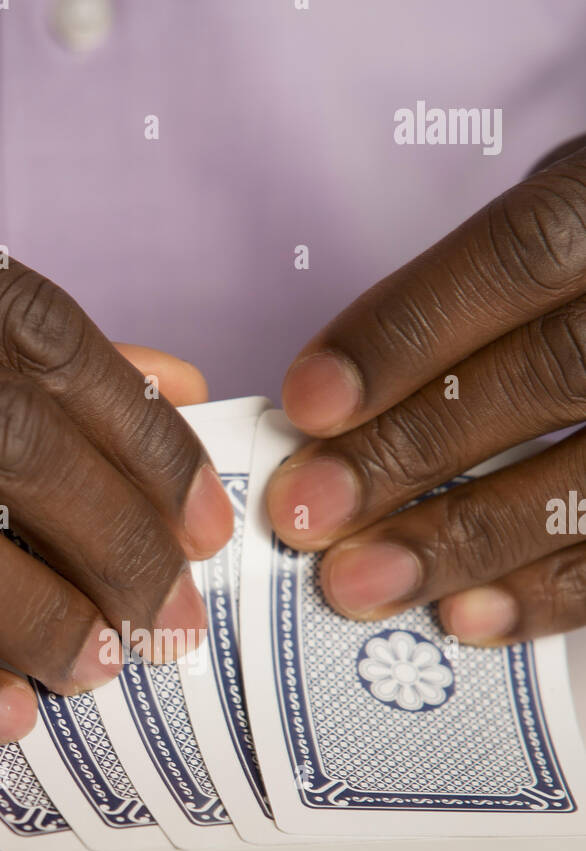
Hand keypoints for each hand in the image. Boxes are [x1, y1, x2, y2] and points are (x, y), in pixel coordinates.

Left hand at [266, 141, 585, 646]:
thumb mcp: (569, 215)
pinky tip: (468, 617)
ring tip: (362, 582)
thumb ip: (479, 292)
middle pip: (549, 374)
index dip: (408, 333)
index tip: (310, 403)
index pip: (518, 257)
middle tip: (309, 514)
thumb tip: (340, 405)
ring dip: (466, 540)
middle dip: (413, 451)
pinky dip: (552, 592)